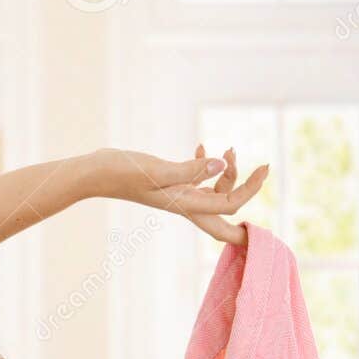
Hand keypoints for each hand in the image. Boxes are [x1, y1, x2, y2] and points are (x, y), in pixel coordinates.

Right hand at [84, 146, 267, 245]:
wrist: (95, 173)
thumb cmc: (121, 172)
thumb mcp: (157, 170)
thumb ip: (190, 169)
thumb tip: (222, 165)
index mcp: (184, 204)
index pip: (230, 206)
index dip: (252, 192)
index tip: (264, 170)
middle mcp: (185, 203)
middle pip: (227, 211)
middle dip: (249, 193)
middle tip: (264, 167)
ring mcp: (178, 194)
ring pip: (216, 192)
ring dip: (229, 172)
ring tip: (229, 149)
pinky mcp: (171, 184)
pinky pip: (200, 180)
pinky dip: (208, 165)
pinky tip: (202, 147)